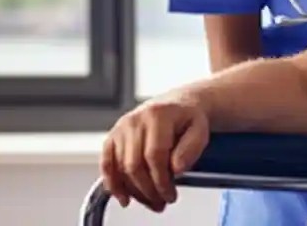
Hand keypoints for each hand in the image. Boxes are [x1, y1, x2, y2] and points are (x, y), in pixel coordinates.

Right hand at [99, 93, 209, 212]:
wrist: (176, 104)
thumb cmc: (187, 119)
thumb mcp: (200, 130)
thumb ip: (191, 149)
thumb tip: (176, 168)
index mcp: (158, 115)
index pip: (154, 155)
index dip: (161, 180)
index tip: (170, 195)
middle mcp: (135, 120)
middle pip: (134, 164)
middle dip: (148, 190)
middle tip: (161, 202)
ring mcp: (122, 128)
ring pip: (120, 167)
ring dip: (134, 191)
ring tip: (151, 201)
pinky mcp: (113, 136)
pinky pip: (107, 163)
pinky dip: (112, 182)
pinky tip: (123, 196)